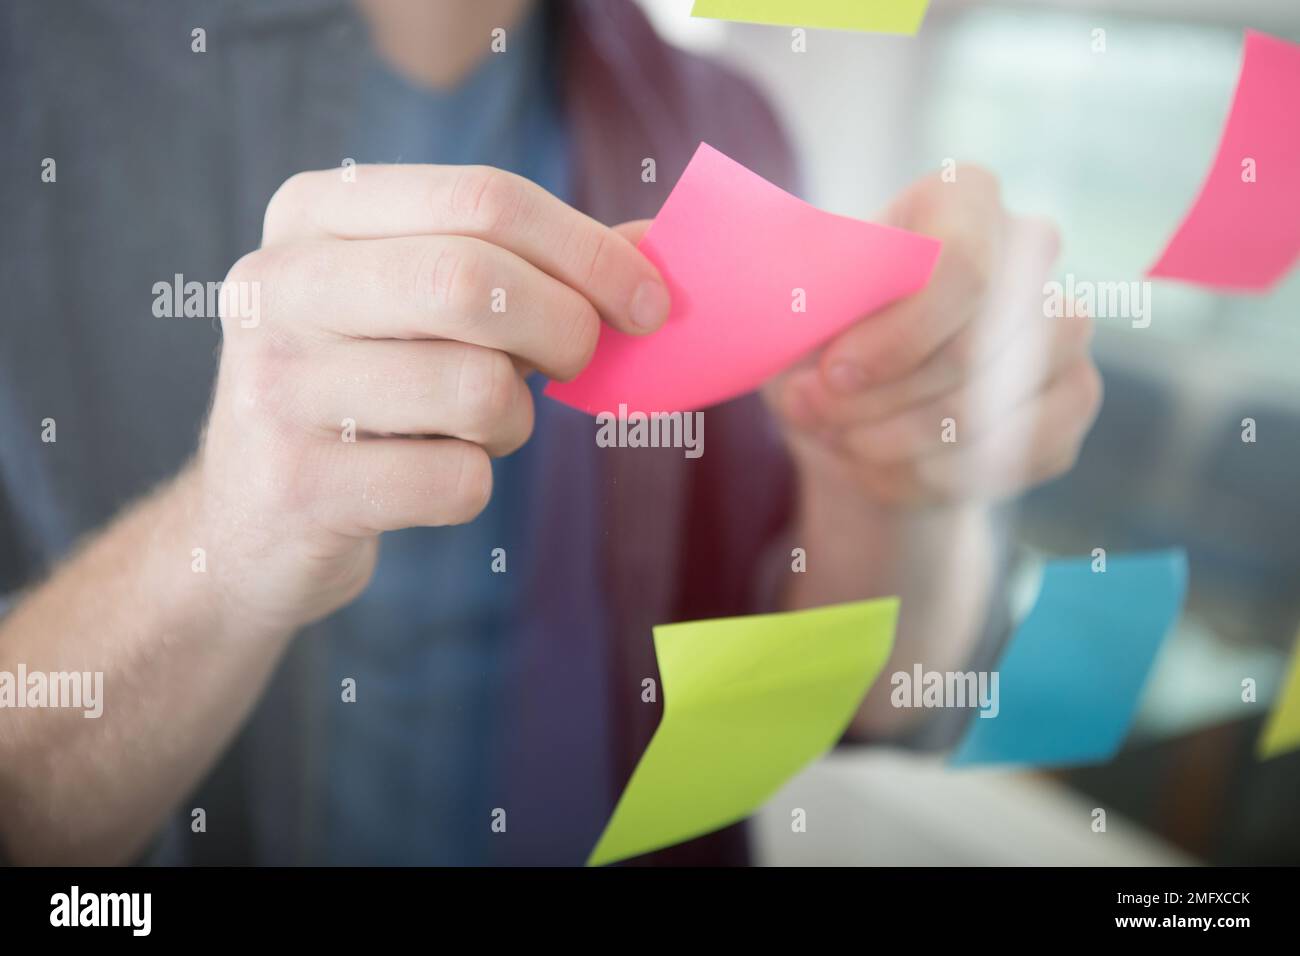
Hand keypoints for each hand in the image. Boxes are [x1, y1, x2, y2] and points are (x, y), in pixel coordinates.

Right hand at [195, 165, 668, 632]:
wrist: (250, 520)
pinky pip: (457, 481)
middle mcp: (278, 284)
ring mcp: (276, 386)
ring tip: (478, 426)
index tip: (649, 302)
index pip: (484, 197)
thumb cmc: (367, 390)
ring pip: (476, 388)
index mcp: (314, 213)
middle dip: (568, 328)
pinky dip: (475, 485)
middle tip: (581, 362)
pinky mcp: (297, 485)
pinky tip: (428, 478)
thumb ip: (528, 265)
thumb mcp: (419, 305)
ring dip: (514, 420)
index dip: (590, 250)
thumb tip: (657, 245)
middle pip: (476, 280)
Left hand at [766, 166, 1101, 507]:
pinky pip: (1010, 460)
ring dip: (894, 443)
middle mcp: (1031, 250)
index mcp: (964, 197)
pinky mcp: (1073, 398)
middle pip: (973, 350)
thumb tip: (824, 331)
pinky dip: (925, 478)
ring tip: (838, 435)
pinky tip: (877, 465)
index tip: (833, 375)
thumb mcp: (792, 310)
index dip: (897, 337)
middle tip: (811, 412)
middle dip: (878, 402)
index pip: (963, 266)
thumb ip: (810, 305)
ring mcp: (1063, 326)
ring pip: (990, 413)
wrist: (848, 406)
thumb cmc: (817, 336)